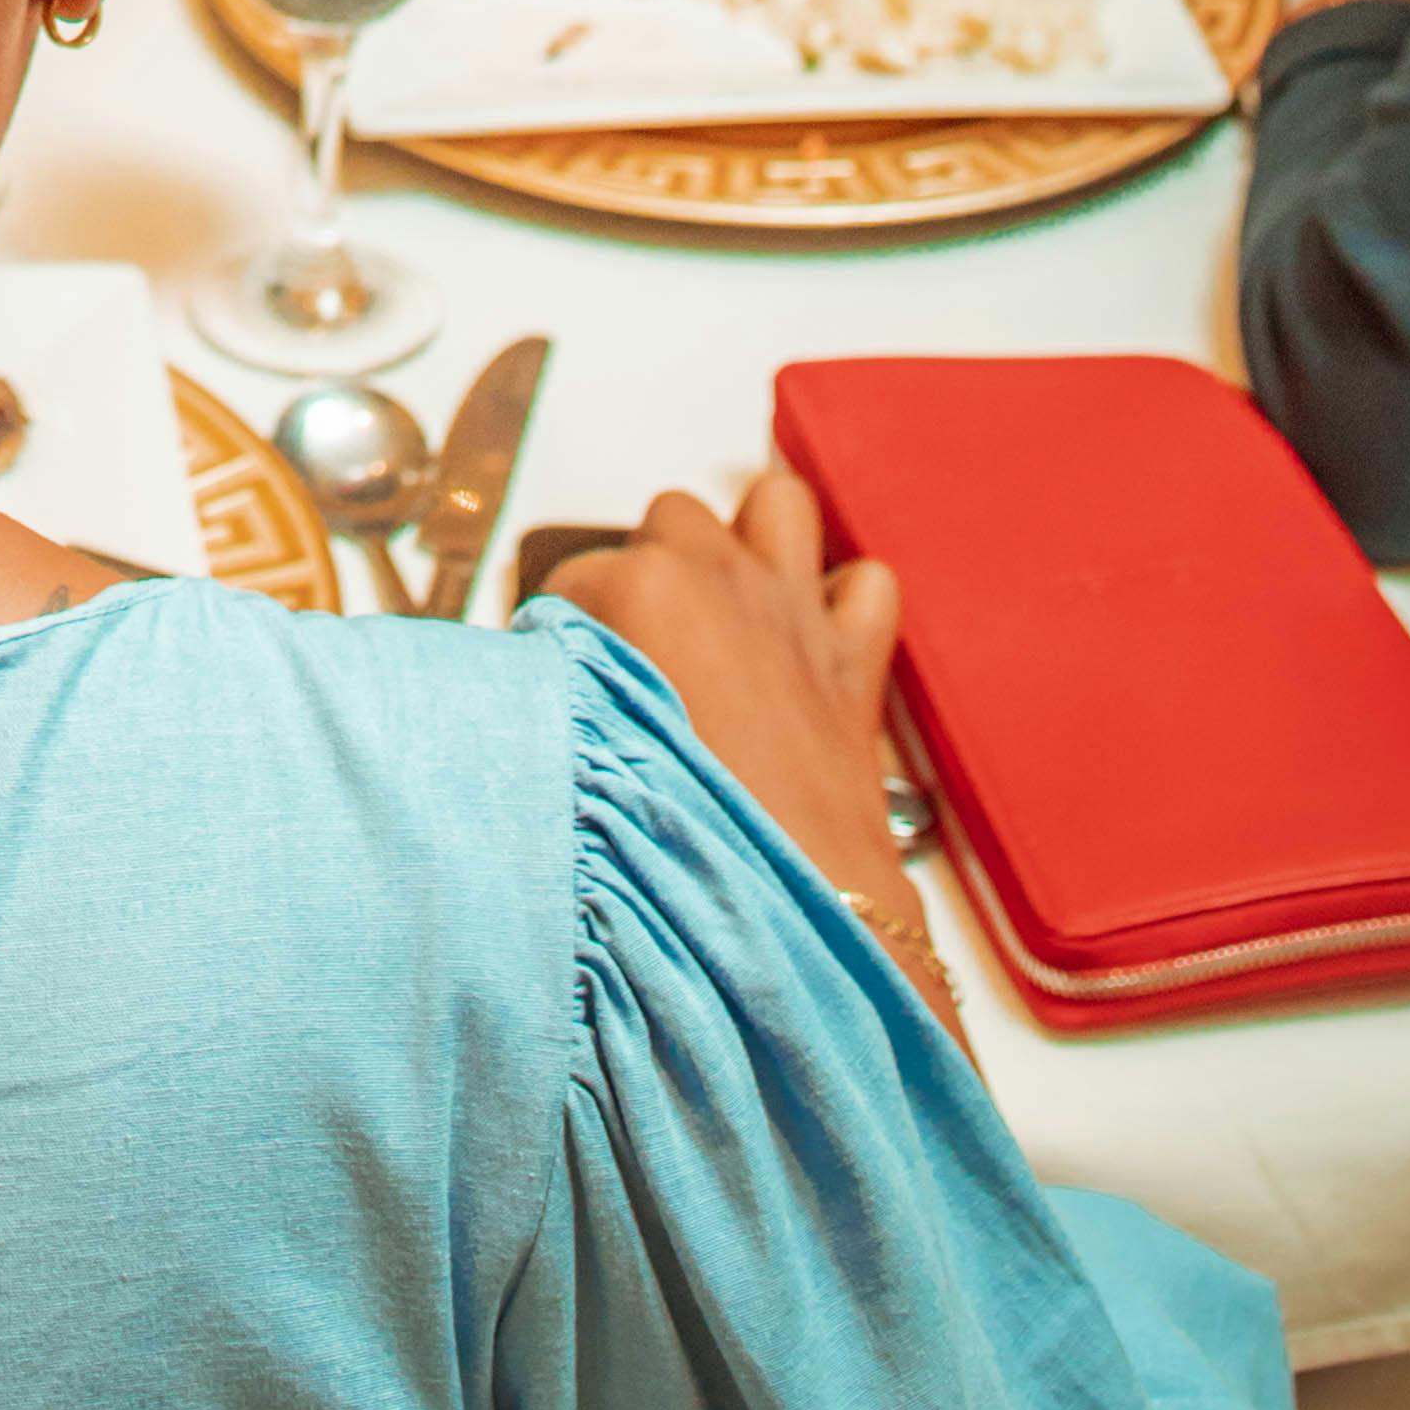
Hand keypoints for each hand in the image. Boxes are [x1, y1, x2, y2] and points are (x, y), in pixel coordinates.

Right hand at [541, 473, 916, 951]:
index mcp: (640, 587)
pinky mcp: (854, 657)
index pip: (569, 580)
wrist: (782, 904)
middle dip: (651, 571)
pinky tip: (810, 637)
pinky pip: (866, 583)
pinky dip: (841, 600)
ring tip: (726, 601)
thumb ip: (555, 680)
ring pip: (776, 506)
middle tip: (641, 648)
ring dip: (751, 541)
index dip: (562, 636)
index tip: (567, 684)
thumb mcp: (574, 741)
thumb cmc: (676, 832)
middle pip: (668, 522)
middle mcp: (720, 576)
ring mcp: (794, 608)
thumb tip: (543, 667)